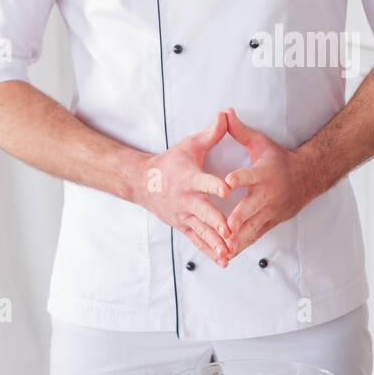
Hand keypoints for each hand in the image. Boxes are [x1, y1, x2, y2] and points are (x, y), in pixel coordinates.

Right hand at [131, 112, 232, 266]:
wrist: (143, 182)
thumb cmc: (171, 161)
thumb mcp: (189, 145)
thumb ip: (211, 133)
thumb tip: (227, 114)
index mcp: (190, 179)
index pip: (204, 181)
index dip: (215, 185)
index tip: (227, 189)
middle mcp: (187, 200)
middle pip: (204, 212)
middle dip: (217, 222)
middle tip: (230, 231)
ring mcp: (184, 216)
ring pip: (201, 231)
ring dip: (215, 242)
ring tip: (229, 253)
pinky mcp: (183, 226)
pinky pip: (198, 241)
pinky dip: (209, 251)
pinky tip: (224, 260)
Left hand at [222, 108, 317, 256]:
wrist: (308, 177)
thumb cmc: (280, 159)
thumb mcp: (261, 143)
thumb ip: (240, 131)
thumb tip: (225, 113)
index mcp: (263, 174)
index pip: (249, 176)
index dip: (238, 179)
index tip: (226, 184)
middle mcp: (268, 195)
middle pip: (251, 208)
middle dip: (238, 219)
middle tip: (225, 227)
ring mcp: (271, 211)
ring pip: (253, 227)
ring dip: (239, 239)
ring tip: (224, 249)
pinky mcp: (272, 222)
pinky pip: (256, 236)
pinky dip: (243, 245)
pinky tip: (229, 254)